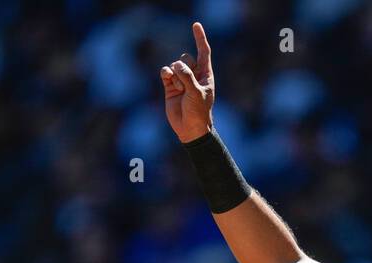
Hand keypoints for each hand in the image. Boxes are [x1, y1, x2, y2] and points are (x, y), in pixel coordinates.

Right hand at [161, 21, 214, 142]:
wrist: (190, 129)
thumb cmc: (199, 112)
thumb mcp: (196, 93)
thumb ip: (187, 77)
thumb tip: (175, 65)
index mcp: (206, 75)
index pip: (203, 52)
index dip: (200, 38)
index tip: (196, 24)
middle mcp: (193, 75)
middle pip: (186, 57)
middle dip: (184, 67)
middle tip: (187, 84)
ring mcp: (181, 80)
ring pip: (175, 64)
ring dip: (176, 75)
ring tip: (181, 90)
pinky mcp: (170, 86)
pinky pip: (165, 71)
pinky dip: (166, 73)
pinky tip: (168, 79)